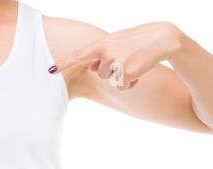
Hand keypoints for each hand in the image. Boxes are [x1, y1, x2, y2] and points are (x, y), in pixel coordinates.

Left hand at [50, 22, 186, 90]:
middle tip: (126, 59)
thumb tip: (92, 69)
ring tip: (134, 64)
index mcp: (102, 43)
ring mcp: (117, 62)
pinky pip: (123, 86)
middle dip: (112, 71)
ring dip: (122, 77)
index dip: (63, 63)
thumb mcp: (117, 42)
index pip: (78, 55)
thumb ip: (102, 53)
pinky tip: (140, 72)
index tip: (50, 70)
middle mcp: (106, 52)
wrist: (162, 38)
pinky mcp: (128, 73)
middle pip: (100, 74)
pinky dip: (131, 83)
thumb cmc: (138, 40)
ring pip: (111, 81)